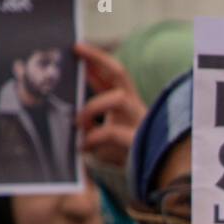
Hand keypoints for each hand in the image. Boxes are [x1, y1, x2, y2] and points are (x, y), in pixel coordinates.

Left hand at [74, 42, 146, 167]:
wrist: (148, 178)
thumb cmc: (123, 151)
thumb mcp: (107, 126)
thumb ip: (95, 110)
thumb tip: (75, 93)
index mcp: (128, 103)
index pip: (115, 73)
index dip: (96, 57)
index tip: (76, 46)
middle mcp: (136, 107)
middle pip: (120, 74)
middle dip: (99, 61)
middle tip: (77, 56)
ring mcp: (140, 123)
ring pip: (118, 99)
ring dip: (93, 106)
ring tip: (78, 122)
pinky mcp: (138, 143)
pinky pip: (113, 133)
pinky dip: (94, 137)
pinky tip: (83, 147)